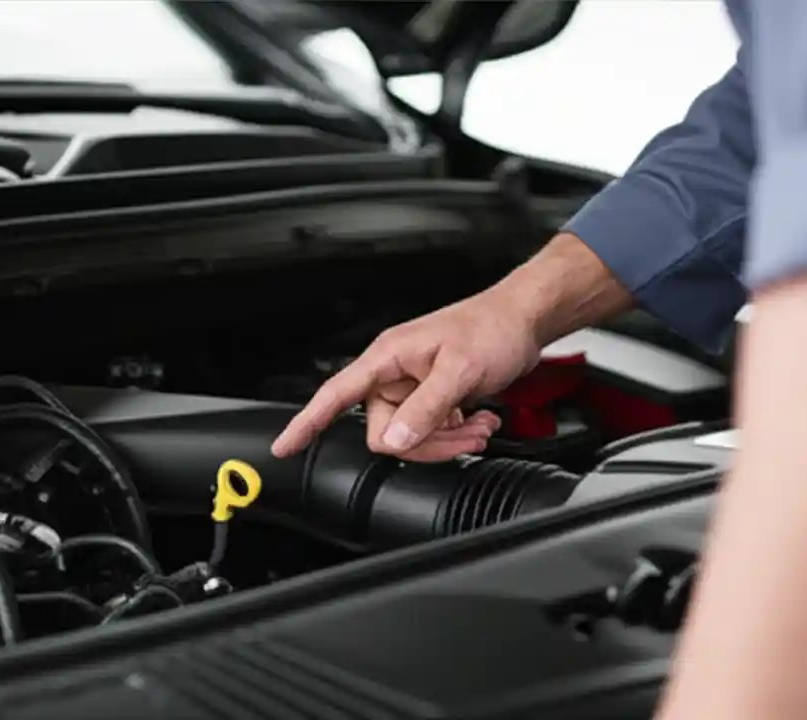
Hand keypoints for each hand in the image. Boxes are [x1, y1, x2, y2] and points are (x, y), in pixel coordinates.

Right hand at [272, 289, 539, 460]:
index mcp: (387, 358)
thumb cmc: (491, 328)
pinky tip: (479, 420)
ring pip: (412, 435)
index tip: (284, 446)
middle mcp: (394, 372)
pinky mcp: (433, 394)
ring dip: (448, 438)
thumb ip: (425, 409)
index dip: (306, 423)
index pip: (334, 395)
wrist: (523, 319)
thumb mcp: (459, 371)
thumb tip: (395, 441)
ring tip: (479, 425)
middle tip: (464, 433)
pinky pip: (431, 428)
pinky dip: (456, 431)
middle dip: (427, 442)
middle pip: (385, 432)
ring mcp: (413, 385)